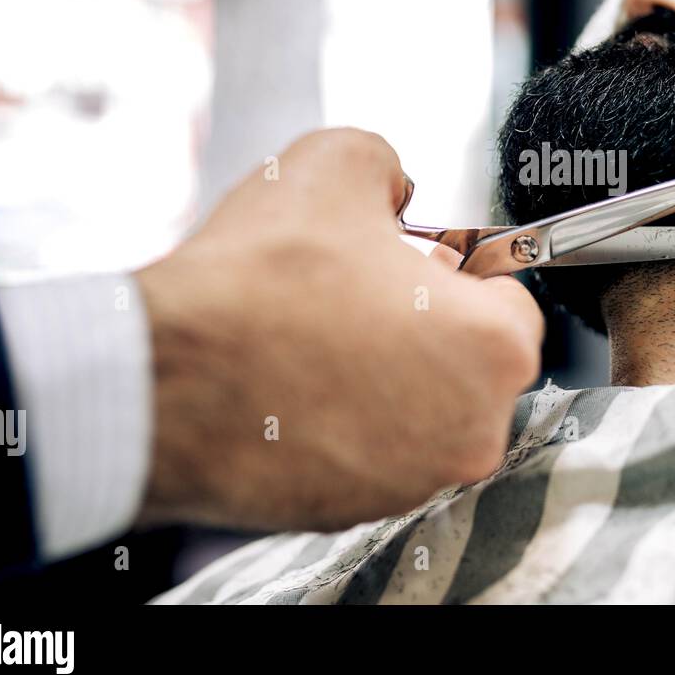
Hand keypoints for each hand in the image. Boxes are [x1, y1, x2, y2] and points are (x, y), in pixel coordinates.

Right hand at [134, 128, 543, 531]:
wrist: (161, 382)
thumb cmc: (257, 286)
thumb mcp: (338, 162)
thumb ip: (390, 167)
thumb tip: (391, 187)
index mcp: (494, 349)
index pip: (513, 301)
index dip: (463, 271)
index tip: (423, 264)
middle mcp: (471, 431)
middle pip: (469, 362)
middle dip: (427, 327)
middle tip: (360, 296)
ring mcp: (412, 482)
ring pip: (418, 411)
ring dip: (384, 376)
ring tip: (315, 338)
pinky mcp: (351, 513)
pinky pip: (366, 453)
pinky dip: (341, 424)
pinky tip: (290, 386)